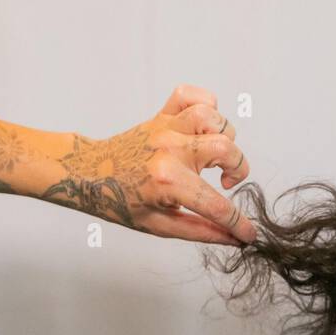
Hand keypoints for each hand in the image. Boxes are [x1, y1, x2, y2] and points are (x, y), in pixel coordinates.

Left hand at [42, 84, 256, 244]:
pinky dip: (207, 107)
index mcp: (167, 181)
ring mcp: (166, 128)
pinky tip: (202, 128)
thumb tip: (233, 239)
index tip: (247, 233)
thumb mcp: (160, 226)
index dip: (238, 223)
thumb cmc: (119, 201)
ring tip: (212, 156)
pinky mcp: (161, 115)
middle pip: (226, 149)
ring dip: (224, 138)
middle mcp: (169, 149)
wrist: (87, 173)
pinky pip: (192, 95)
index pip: (216, 204)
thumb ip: (201, 232)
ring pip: (214, 118)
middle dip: (238, 170)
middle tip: (224, 183)